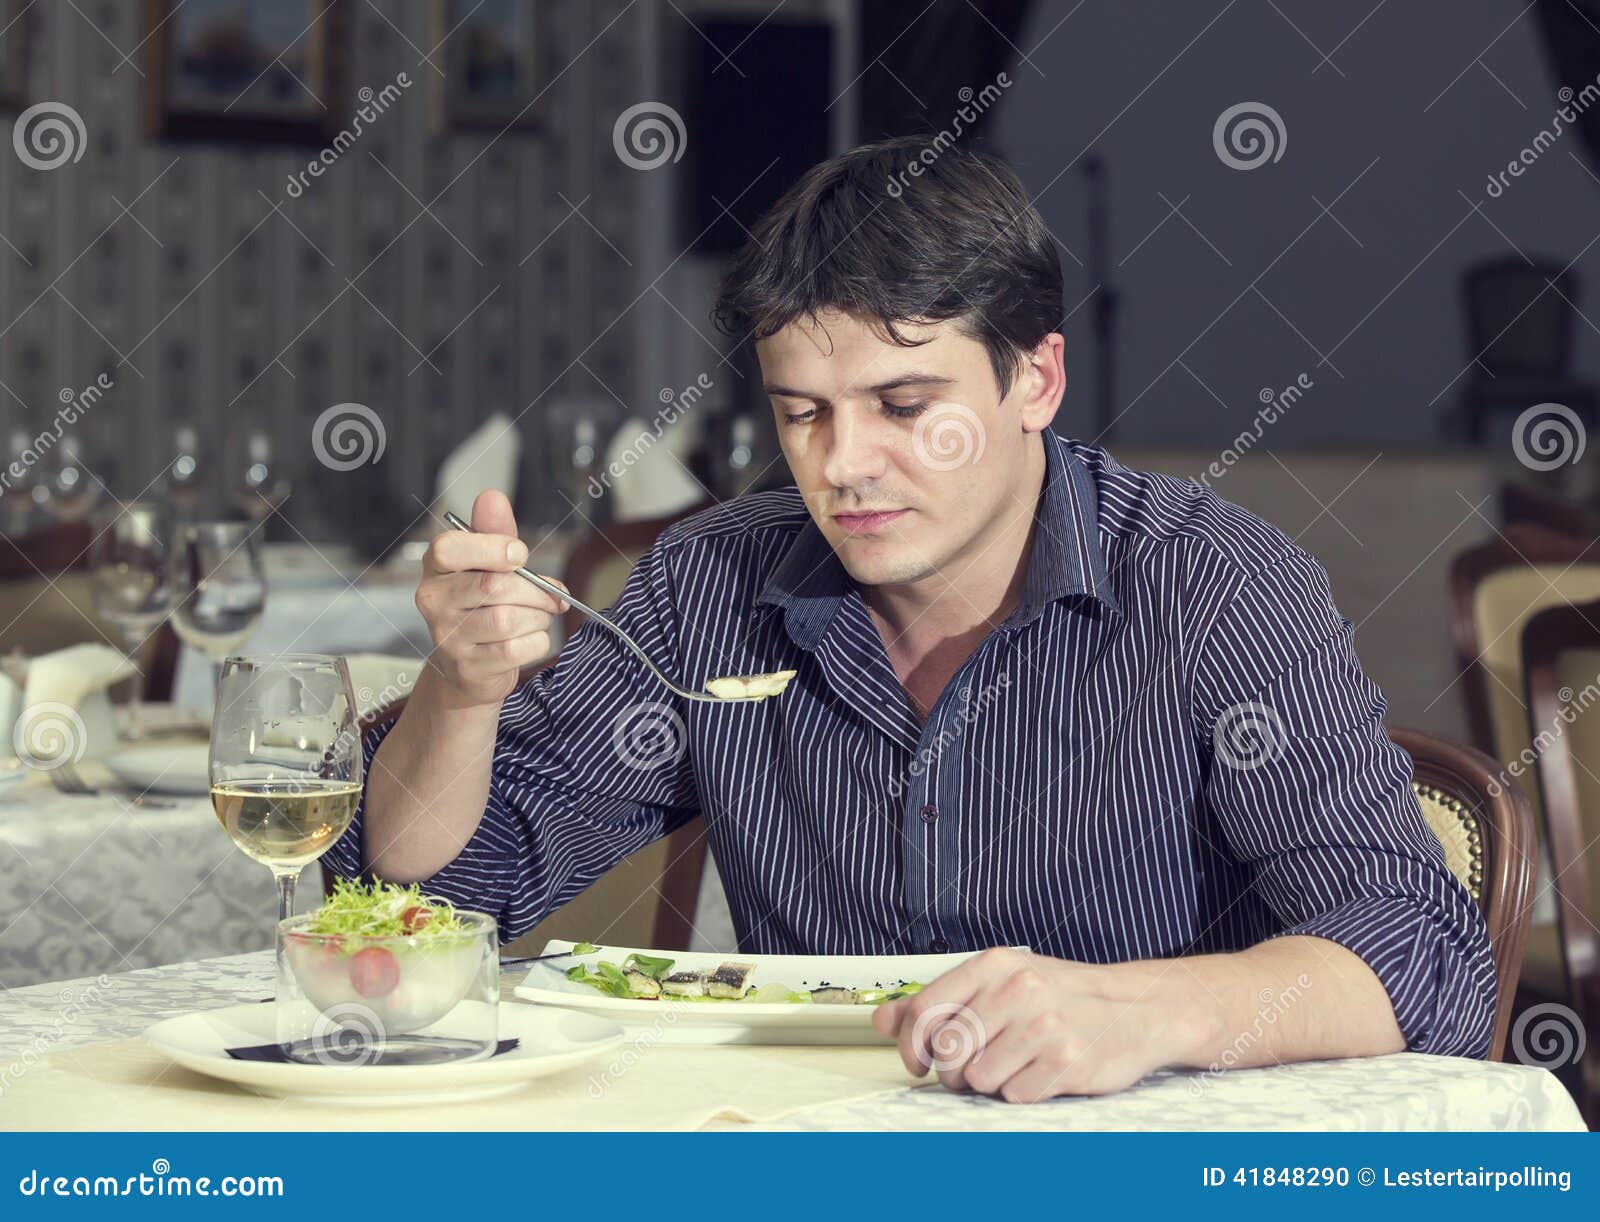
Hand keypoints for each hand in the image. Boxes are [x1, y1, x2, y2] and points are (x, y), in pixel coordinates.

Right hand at [415, 489, 568, 709]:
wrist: (471, 667)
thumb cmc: (483, 606)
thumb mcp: (488, 564)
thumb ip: (494, 531)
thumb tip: (492, 497)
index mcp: (436, 569)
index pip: (449, 549)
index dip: (491, 547)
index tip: (519, 554)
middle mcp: (434, 602)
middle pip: (493, 586)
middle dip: (535, 590)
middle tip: (551, 595)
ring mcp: (447, 638)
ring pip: (509, 620)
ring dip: (538, 617)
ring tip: (538, 616)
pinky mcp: (468, 668)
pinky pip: (518, 650)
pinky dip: (538, 642)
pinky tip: (531, 638)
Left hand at [870, 946, 1214, 1102]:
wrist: (1138, 1008)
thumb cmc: (1060, 996)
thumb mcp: (999, 983)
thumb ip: (939, 1000)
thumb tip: (881, 1020)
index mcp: (994, 965)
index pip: (924, 1009)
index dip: (910, 1044)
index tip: (917, 1061)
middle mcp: (1018, 989)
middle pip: (947, 1051)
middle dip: (952, 1071)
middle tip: (973, 1067)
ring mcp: (1044, 1025)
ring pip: (978, 1078)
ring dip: (991, 1082)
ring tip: (1016, 1064)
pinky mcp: (1067, 1061)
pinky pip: (1014, 1096)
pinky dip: (1022, 1093)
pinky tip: (1041, 1073)